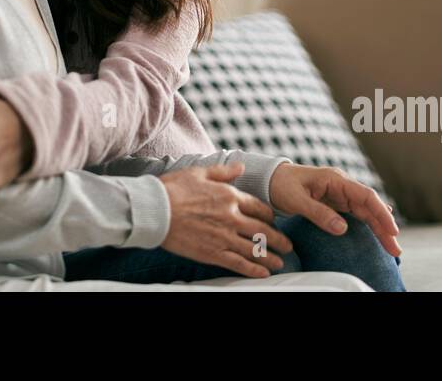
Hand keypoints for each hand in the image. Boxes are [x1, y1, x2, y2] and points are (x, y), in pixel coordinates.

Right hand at [159, 163, 294, 278]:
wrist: (154, 209)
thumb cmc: (173, 189)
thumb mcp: (199, 172)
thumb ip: (224, 171)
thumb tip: (241, 167)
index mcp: (230, 196)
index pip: (260, 208)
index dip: (270, 217)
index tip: (273, 222)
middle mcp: (232, 217)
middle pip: (263, 231)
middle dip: (279, 240)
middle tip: (287, 246)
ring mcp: (224, 237)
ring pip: (255, 250)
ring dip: (270, 258)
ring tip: (279, 263)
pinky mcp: (212, 253)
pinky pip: (239, 264)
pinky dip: (253, 270)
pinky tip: (263, 274)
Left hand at [268, 163, 401, 257]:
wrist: (270, 179)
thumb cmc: (281, 184)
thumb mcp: (296, 200)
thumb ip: (318, 213)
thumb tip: (342, 229)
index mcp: (335, 179)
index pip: (365, 195)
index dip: (380, 213)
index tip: (391, 229)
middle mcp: (342, 185)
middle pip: (370, 206)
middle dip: (385, 227)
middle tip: (395, 249)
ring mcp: (340, 194)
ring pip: (366, 212)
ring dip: (379, 229)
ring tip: (391, 248)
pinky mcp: (335, 202)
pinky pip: (357, 214)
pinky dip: (369, 224)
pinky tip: (380, 232)